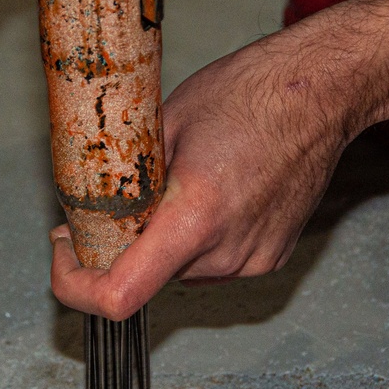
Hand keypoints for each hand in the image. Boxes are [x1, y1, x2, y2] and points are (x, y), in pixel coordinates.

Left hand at [50, 0, 388, 319]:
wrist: (321, 93)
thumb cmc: (247, 94)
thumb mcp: (162, 125)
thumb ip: (124, 180)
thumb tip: (88, 210)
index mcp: (195, 215)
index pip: (120, 295)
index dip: (78, 285)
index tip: (68, 253)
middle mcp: (228, 250)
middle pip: (147, 278)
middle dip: (122, 245)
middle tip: (119, 201)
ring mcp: (254, 259)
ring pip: (179, 271)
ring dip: (162, 241)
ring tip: (179, 186)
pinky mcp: (271, 257)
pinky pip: (213, 262)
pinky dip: (197, 239)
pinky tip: (212, 193)